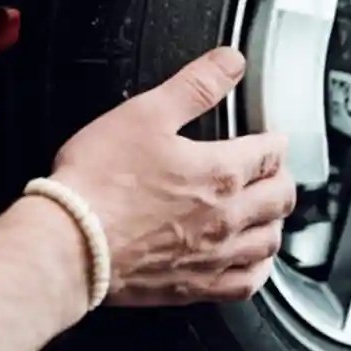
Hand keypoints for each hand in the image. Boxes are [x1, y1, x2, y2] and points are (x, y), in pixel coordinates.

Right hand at [50, 48, 294, 305]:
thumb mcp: (146, 114)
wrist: (69, 243)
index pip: (270, 154)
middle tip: (274, 173)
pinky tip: (253, 262)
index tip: (271, 140)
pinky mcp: (195, 287)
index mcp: (221, 172)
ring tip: (267, 214)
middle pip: (280, 198)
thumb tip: (230, 62)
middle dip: (282, 180)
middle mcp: (227, 217)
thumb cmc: (98, 182)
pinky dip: (258, 269)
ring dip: (274, 223)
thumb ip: (194, 86)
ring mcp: (213, 255)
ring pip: (269, 241)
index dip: (274, 142)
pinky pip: (246, 283)